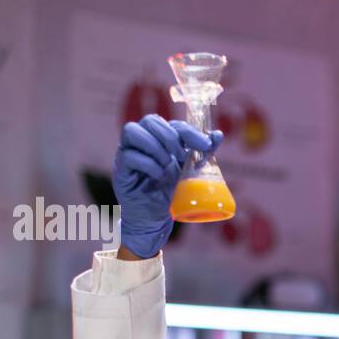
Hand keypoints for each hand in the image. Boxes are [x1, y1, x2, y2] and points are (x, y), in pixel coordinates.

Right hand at [113, 113, 222, 257]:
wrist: (156, 218)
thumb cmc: (171, 192)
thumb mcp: (191, 171)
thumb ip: (203, 153)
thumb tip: (218, 135)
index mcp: (159, 139)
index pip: (172, 123)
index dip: (189, 131)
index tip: (205, 145)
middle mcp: (141, 141)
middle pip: (150, 120)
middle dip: (170, 138)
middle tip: (181, 157)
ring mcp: (127, 153)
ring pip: (132, 130)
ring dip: (155, 148)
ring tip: (167, 166)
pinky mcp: (120, 169)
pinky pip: (129, 156)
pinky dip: (148, 164)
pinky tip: (158, 175)